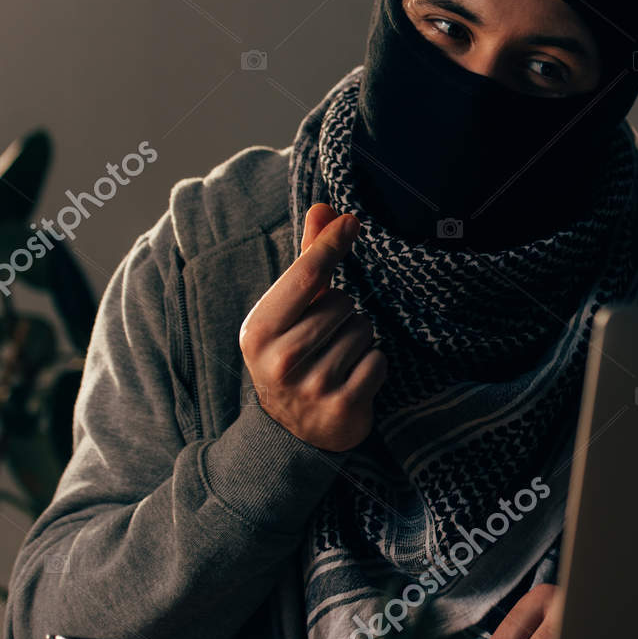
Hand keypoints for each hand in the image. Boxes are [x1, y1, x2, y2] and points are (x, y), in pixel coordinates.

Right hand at [239, 203, 386, 451]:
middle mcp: (279, 359)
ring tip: (336, 359)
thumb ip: (308, 261)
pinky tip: (351, 379)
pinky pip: (378, 361)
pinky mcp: (342, 407)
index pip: (305, 276)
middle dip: (343, 313)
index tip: (351, 221)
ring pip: (364, 330)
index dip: (331, 245)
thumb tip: (325, 208)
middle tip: (324, 338)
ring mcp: (310, 386)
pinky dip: (373, 365)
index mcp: (258, 330)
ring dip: (359, 340)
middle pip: (343, 303)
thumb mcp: (290, 312)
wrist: (294, 431)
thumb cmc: (295, 354)